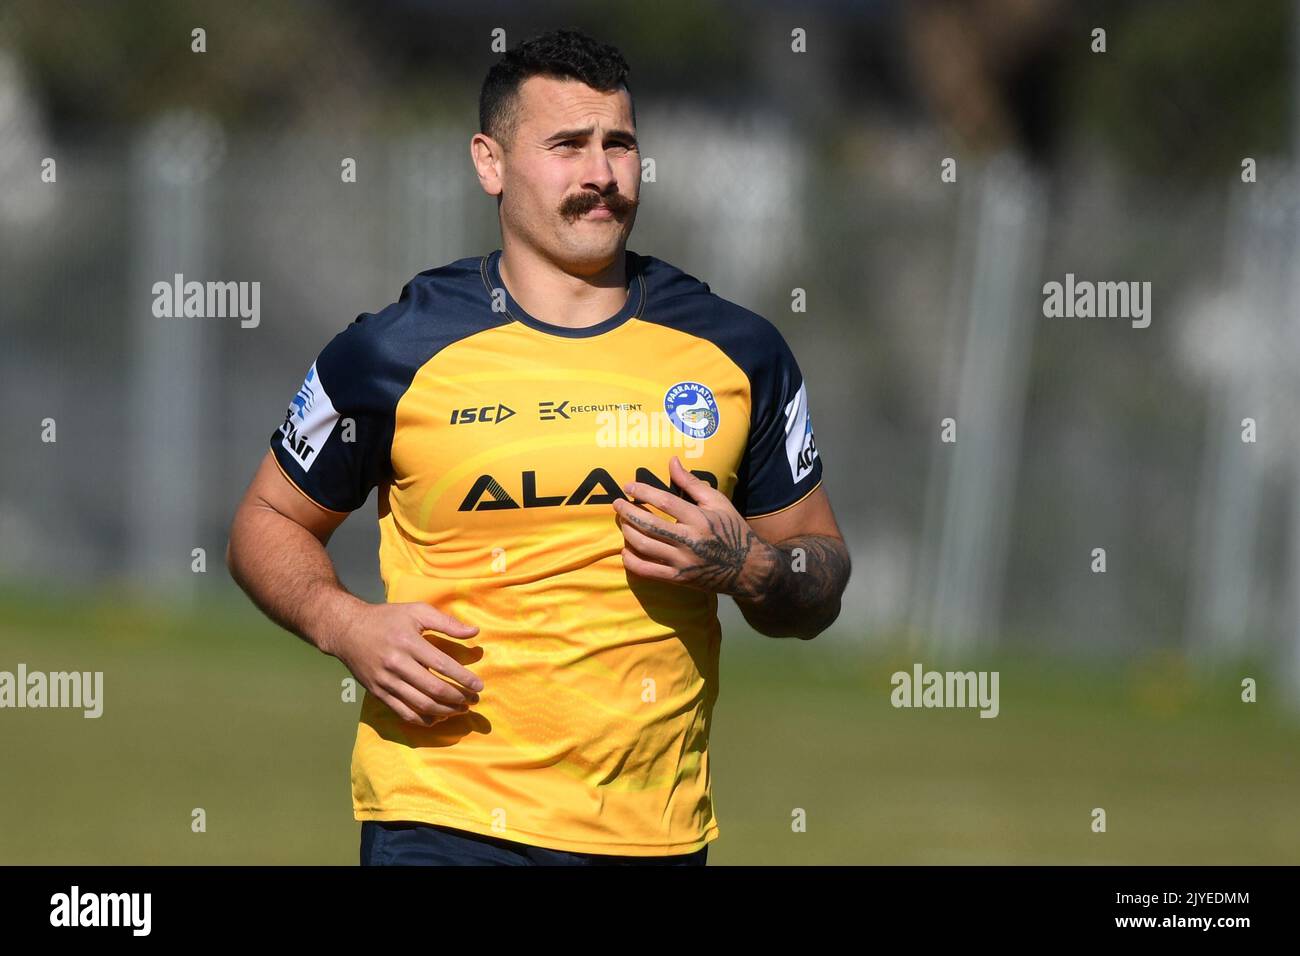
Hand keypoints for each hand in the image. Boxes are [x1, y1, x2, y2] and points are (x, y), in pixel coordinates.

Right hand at [327, 601, 483, 726]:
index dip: (464, 678)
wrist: (348, 630)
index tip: (479, 686)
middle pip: (433, 688)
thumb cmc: (387, 618)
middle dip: (458, 698)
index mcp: (409, 642)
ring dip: (444, 710)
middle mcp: (397, 664)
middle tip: (473, 700)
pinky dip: (422, 720)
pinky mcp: (378, 692)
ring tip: (460, 709)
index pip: (443, 665)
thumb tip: (475, 632)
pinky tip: (437, 719)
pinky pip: (402, 712)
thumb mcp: (417, 611)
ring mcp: (386, 681)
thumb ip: (447, 623)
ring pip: (420, 704)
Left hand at [613, 455, 773, 597]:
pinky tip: (626, 551)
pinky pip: (648, 572)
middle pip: (649, 525)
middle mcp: (689, 541)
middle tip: (617, 504)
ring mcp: (682, 562)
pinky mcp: (678, 579)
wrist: (747, 568)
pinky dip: (632, 561)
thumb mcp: (717, 502)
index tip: (628, 486)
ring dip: (628, 533)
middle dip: (628, 513)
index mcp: (699, 519)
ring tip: (623, 523)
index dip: (643, 492)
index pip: (665, 502)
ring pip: (645, 547)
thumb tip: (672, 461)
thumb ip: (691, 483)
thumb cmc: (732, 529)